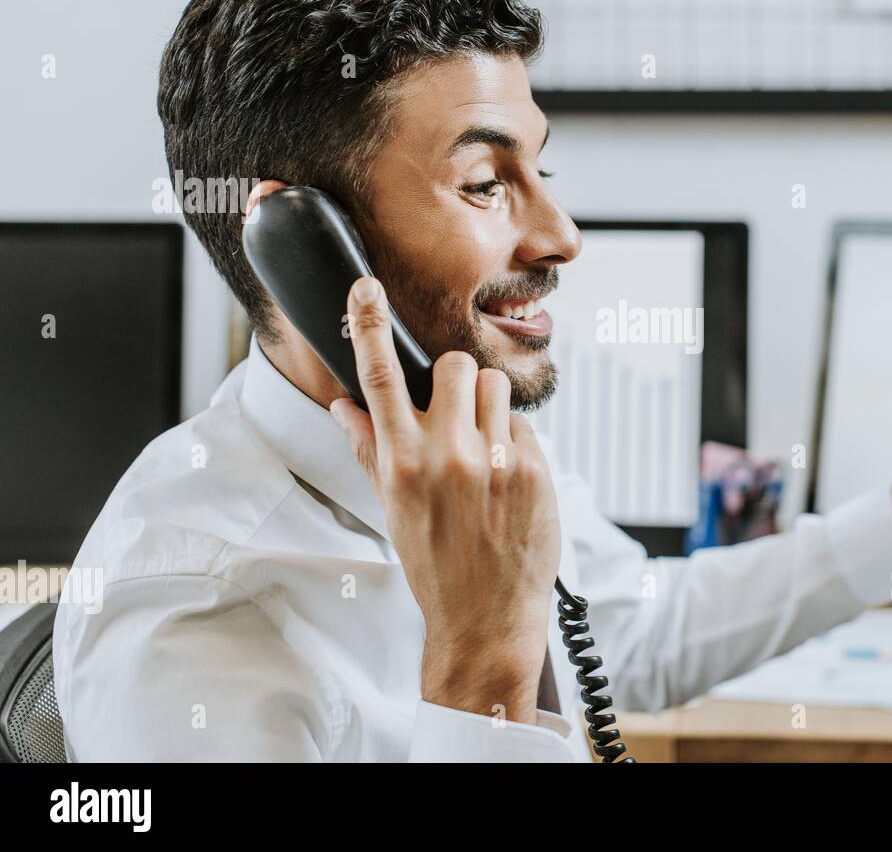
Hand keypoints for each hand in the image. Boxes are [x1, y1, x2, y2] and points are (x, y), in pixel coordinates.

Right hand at [329, 277, 560, 723]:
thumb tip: (346, 405)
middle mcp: (445, 455)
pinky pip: (523, 425)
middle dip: (457, 380)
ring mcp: (493, 461)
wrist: (485, 617)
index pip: (379, 378)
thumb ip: (370, 449)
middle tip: (457, 413)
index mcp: (400, 463)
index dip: (368, 325)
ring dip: (489, 408)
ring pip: (496, 386)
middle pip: (456, 364)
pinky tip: (507, 480)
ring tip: (484, 450)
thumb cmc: (434, 564)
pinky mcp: (533, 470)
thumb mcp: (391, 509)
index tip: (365, 286)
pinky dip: (514, 443)